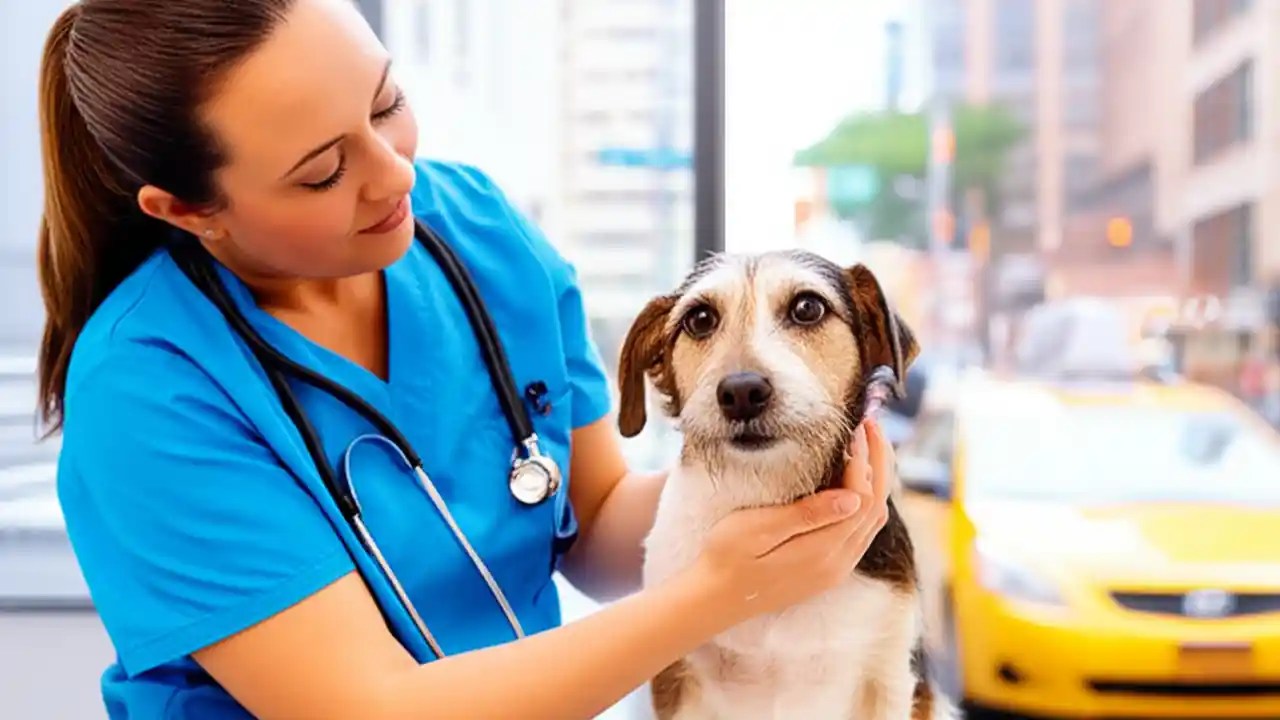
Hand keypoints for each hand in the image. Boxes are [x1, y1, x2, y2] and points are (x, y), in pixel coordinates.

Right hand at [691, 419, 893, 624]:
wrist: (714, 599)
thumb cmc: (727, 557)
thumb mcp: (758, 529)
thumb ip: (806, 515)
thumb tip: (852, 498)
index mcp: (823, 551)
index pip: (860, 498)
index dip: (864, 460)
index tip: (855, 429)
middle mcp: (838, 563)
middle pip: (876, 507)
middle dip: (880, 463)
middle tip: (872, 426)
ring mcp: (836, 569)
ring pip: (872, 520)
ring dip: (877, 480)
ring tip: (870, 445)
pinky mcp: (829, 569)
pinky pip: (861, 531)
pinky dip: (866, 500)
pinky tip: (854, 481)